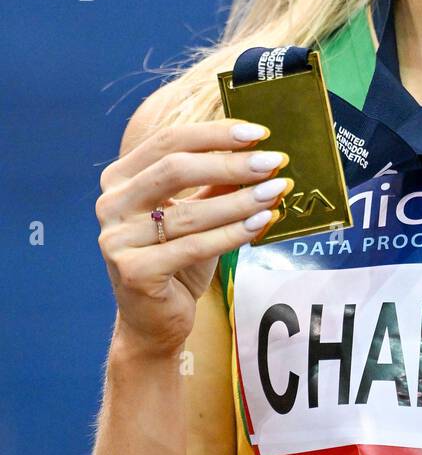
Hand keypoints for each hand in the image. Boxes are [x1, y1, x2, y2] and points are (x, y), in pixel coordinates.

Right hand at [96, 118, 292, 355]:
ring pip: (189, 212)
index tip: (258, 133)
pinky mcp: (134, 272)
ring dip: (240, 199)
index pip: (168, 141)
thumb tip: (259, 151)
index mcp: (120, 178)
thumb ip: (216, 182)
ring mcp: (117, 239)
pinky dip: (233, 233)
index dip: (215, 134)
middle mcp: (111, 204)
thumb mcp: (197, 213)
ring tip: (277, 191)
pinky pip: (194, 246)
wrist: (153, 322)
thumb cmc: (177, 260)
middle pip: (175, 169)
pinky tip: (263, 221)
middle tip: (275, 161)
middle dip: (231, 163)